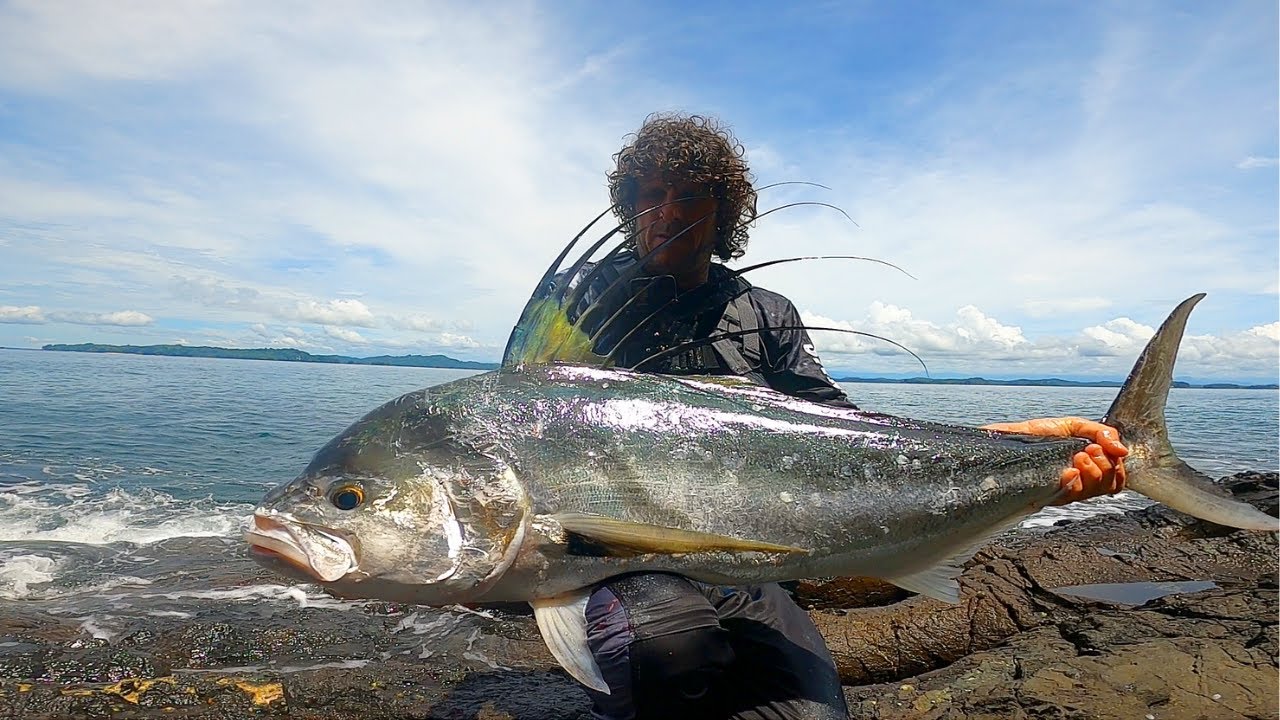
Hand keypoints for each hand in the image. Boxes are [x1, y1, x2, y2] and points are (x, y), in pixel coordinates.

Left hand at [980, 416, 1127, 504]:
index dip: (1117, 466)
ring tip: (1078, 455)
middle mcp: (1080, 481)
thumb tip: (1123, 450)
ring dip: (1092, 472)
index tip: (1101, 447)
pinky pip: (1070, 496)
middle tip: (1088, 450)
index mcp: (1089, 467)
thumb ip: (1102, 433)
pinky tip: (1068, 472)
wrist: (1008, 438)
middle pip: (1110, 486)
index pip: (1118, 478)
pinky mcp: (1049, 494)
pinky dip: (1075, 482)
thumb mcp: (1074, 426)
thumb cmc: (1038, 434)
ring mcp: (1065, 489)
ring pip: (1092, 492)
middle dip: (1105, 466)